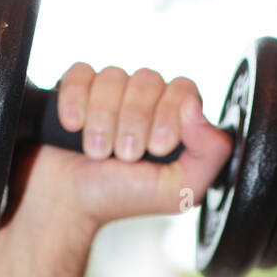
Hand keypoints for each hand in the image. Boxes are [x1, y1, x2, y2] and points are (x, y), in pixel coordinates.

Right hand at [0, 64, 233, 240]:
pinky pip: (80, 72)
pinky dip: (76, 98)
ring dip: (103, 118)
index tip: (156, 148)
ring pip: (114, 76)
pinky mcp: (76, 88)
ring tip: (98, 153)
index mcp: (174, 119)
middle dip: (134, 121)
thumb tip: (199, 111)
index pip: (184, 88)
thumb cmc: (122, 199)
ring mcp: (110, 92)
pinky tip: (73, 126)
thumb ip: (209, 156)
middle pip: (149, 79)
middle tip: (125, 156)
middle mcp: (145, 101)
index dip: (170, 113)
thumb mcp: (177, 191)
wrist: (67, 204)